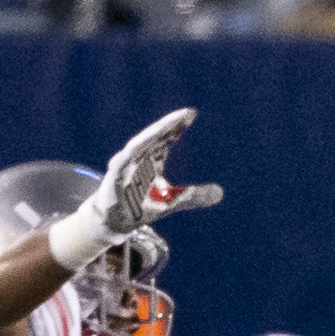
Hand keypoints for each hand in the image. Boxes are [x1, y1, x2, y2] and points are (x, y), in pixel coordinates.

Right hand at [92, 107, 222, 234]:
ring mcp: (124, 165)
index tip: (192, 114)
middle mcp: (138, 157)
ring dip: (151, 135)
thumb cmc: (142, 206)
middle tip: (186, 114)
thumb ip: (194, 196)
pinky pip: (121, 164)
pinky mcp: (114, 177)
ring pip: (138, 145)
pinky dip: (128, 157)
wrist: (117, 221)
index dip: (177, 126)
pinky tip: (135, 150)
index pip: (165, 137)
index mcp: (152, 158)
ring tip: (166, 126)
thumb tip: (220, 193)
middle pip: (154, 136)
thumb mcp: (173, 201)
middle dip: (168, 125)